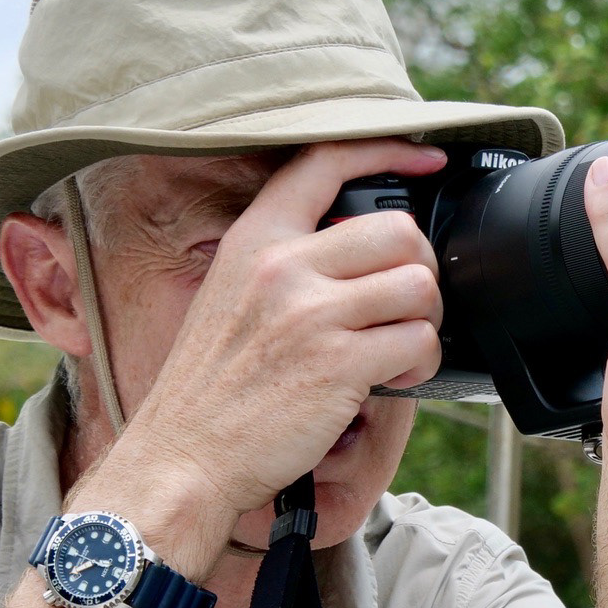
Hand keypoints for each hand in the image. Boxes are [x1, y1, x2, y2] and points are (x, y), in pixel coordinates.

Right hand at [109, 140, 448, 539]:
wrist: (182, 458)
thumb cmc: (209, 391)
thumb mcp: (227, 297)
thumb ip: (283, 265)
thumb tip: (356, 255)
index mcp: (254, 240)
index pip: (326, 160)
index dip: (389, 149)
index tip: (426, 159)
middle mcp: (283, 266)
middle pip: (399, 231)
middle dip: (420, 269)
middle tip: (405, 305)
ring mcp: (311, 313)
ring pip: (420, 286)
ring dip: (425, 321)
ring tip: (399, 347)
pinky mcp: (339, 364)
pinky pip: (419, 342)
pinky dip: (421, 364)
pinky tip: (393, 378)